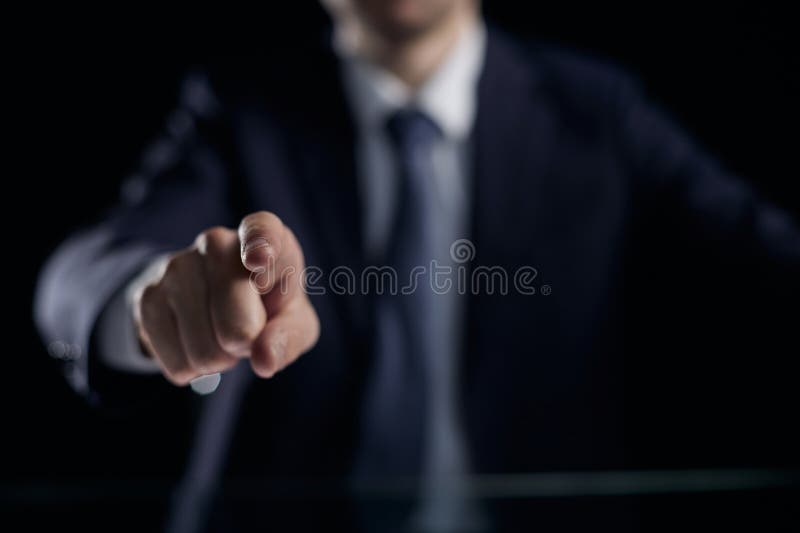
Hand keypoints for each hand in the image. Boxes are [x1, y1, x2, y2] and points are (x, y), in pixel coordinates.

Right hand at [133, 211, 319, 384]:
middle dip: (247, 346)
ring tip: (221, 334)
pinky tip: (196, 342)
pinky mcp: (147, 297)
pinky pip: (178, 363)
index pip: (262, 230)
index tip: (259, 261)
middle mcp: (217, 243)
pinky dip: (193, 369)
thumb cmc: (268, 306)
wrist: (214, 300)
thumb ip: (289, 336)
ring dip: (220, 360)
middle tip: (248, 333)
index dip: (261, 246)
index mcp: (264, 236)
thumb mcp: (294, 319)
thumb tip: (264, 360)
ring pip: (205, 351)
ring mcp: (176, 267)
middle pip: (237, 326)